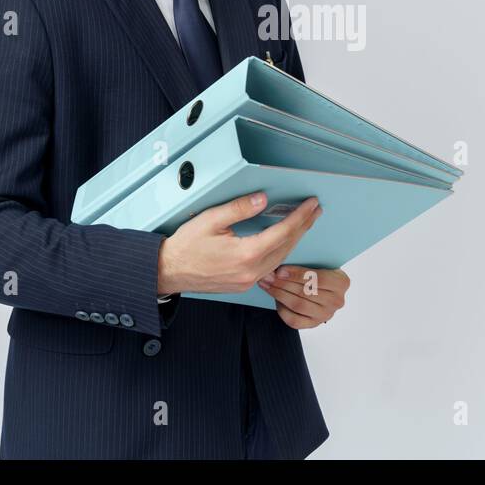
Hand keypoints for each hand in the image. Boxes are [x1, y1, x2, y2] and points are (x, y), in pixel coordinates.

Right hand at [157, 193, 322, 294]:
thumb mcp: (210, 220)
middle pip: (286, 246)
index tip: (311, 204)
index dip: (300, 217)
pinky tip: (283, 242)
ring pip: (280, 258)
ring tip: (304, 224)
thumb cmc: (186, 246)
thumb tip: (263, 200)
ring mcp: (248, 281)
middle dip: (303, 227)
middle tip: (315, 211)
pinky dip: (280, 252)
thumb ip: (239, 209)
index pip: (282, 232)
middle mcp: (251, 271)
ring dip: (294, 240)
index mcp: (246, 255)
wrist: (169, 271)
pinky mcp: (243, 284)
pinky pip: (270, 267)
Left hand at [258, 265, 349, 328]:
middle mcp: (336, 301)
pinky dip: (282, 309)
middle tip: (267, 276)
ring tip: (266, 284)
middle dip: (283, 283)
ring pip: (298, 305)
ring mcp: (325, 315)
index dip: (297, 275)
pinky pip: (294, 320)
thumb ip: (307, 261)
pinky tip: (275, 298)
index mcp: (342, 282)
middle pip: (306, 292)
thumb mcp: (320, 262)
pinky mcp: (314, 324)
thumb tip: (282, 256)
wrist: (324, 288)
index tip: (280, 270)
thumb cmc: (319, 271)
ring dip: (279, 294)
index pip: (318, 279)